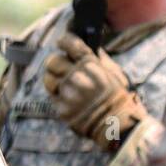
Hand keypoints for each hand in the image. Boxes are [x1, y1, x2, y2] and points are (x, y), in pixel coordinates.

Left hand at [42, 34, 147, 148]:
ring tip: (62, 83)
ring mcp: (68, 93)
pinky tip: (68, 98)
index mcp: (91, 64)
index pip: (70, 44)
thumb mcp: (115, 74)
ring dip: (53, 80)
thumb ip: (101, 60)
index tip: (61, 42)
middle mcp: (77, 77)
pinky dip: (58, 96)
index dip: (63, 41)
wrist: (116, 124)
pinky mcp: (62, 108)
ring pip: (48, 79)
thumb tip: (94, 47)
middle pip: (53, 61)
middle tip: (60, 67)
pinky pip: (52, 97)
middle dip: (56, 63)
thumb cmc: (117, 97)